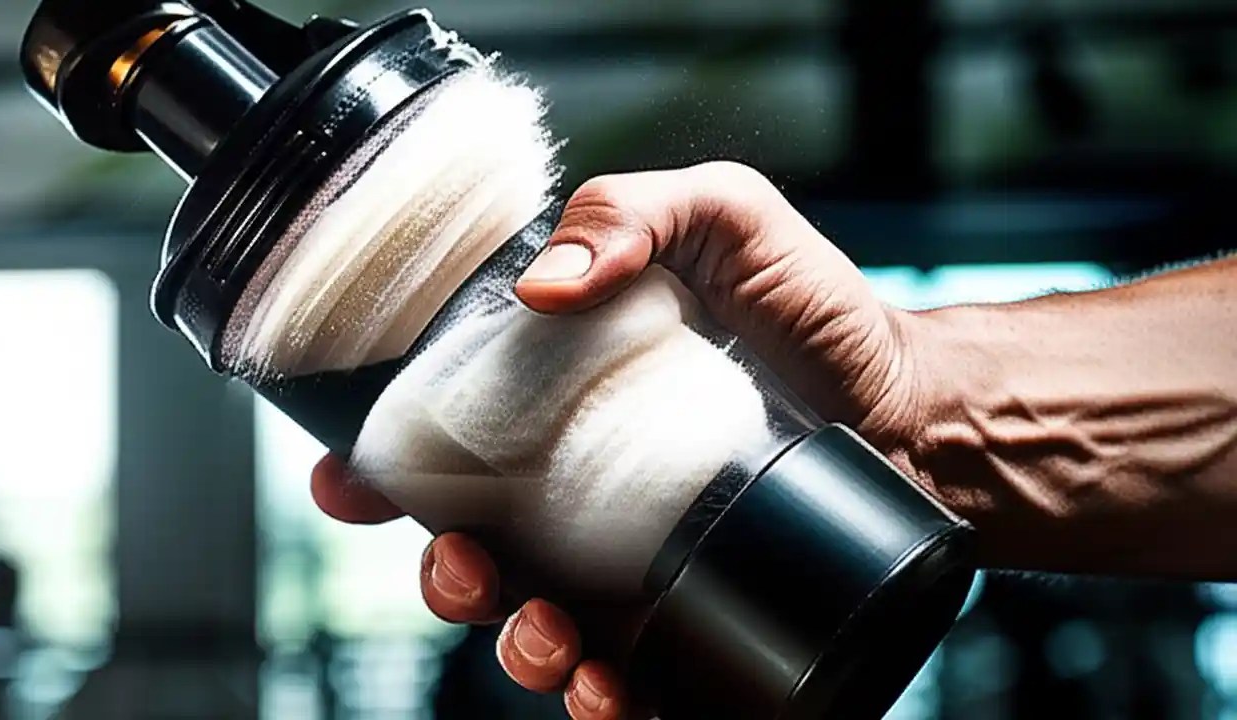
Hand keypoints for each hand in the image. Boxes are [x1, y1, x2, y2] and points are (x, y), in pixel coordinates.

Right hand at [312, 161, 926, 718]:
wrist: (919, 410)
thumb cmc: (819, 317)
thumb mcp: (728, 221)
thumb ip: (633, 216)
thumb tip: (544, 288)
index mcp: (563, 408)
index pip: (444, 446)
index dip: (378, 471)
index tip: (348, 483)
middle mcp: (581, 494)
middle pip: (470, 552)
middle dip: (444, 576)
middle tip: (469, 567)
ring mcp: (629, 569)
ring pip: (530, 629)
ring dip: (513, 646)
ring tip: (551, 635)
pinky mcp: (687, 629)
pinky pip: (619, 684)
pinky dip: (594, 701)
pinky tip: (606, 688)